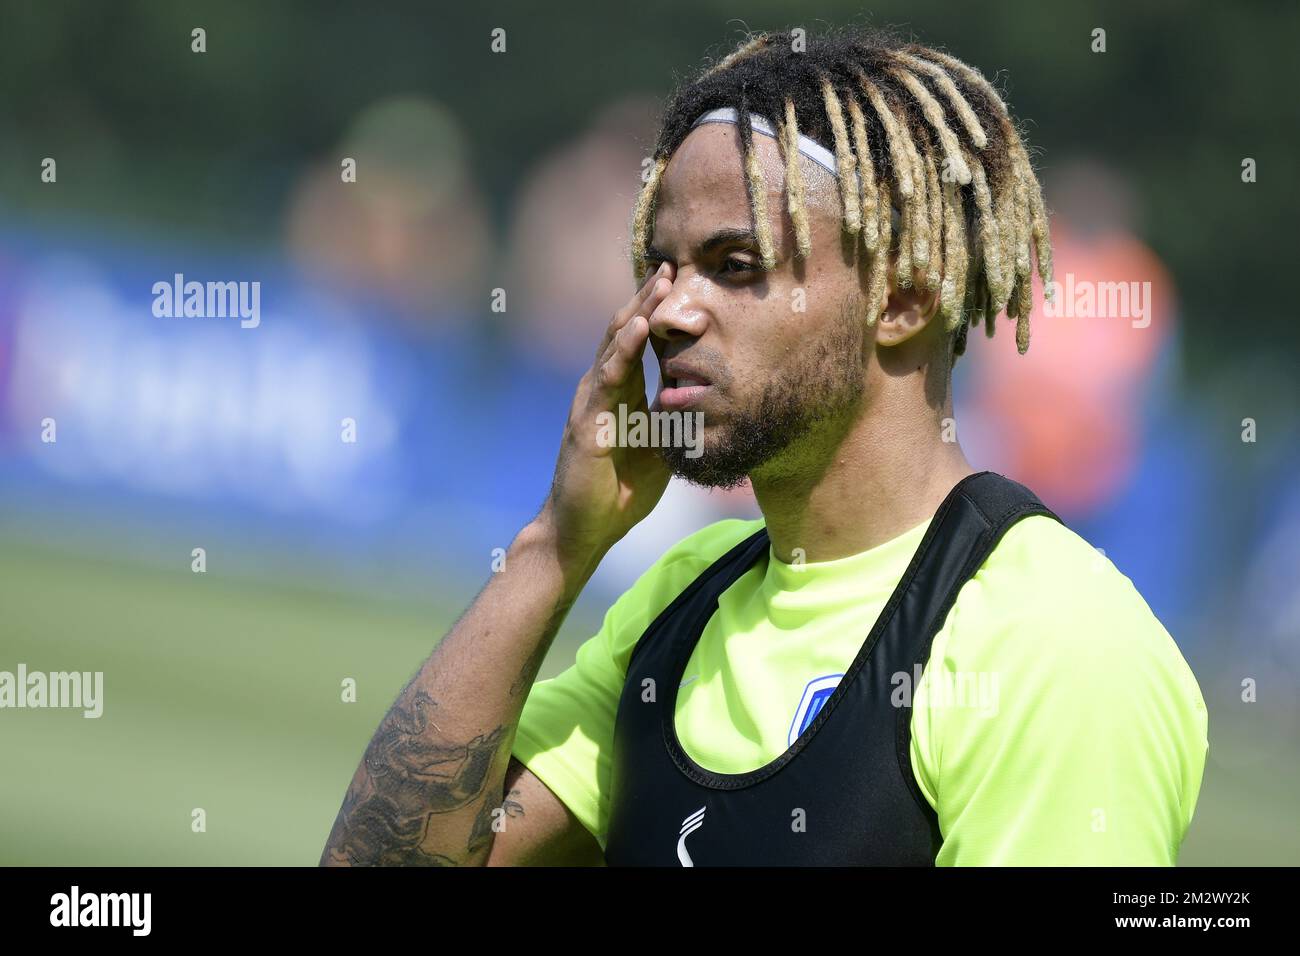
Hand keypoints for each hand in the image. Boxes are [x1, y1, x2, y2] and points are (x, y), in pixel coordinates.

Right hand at [537, 261, 676, 576]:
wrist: (583, 531)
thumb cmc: (618, 493)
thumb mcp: (659, 448)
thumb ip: (673, 420)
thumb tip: (708, 401)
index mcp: (620, 394)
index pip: (639, 342)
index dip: (658, 311)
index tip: (683, 281)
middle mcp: (602, 390)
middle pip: (625, 331)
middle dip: (648, 298)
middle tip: (673, 263)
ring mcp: (591, 402)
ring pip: (614, 345)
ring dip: (638, 311)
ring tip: (660, 281)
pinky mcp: (587, 422)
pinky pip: (607, 378)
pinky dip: (623, 350)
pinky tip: (639, 327)